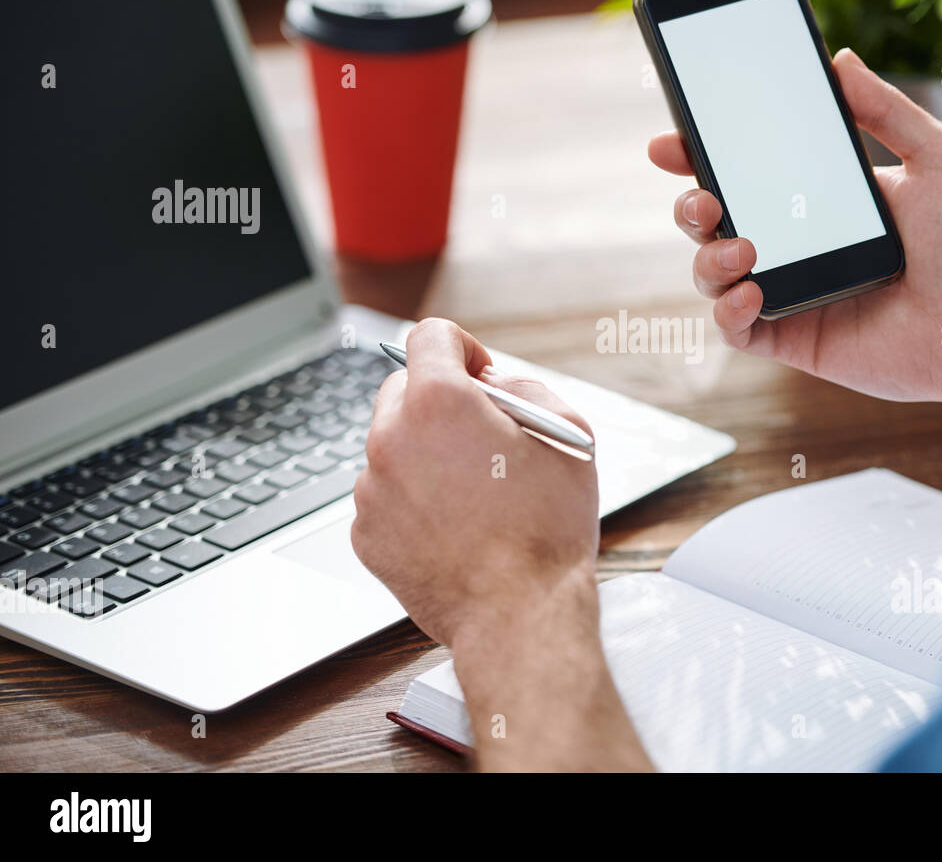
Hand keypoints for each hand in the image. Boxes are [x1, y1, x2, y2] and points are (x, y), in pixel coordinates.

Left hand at [350, 318, 599, 649]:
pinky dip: (413, 500)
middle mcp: (391, 437)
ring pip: (392, 445)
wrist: (519, 615)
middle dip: (440, 401)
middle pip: (403, 388)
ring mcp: (371, 488)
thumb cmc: (548, 528)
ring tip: (474, 493)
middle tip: (481, 436)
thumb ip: (526, 388)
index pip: (430, 336)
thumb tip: (494, 383)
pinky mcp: (366, 532)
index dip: (463, 349)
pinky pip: (385, 496)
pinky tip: (454, 526)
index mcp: (439, 401)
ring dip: (425, 453)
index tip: (481, 376)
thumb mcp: (565, 435)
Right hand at [648, 48, 941, 405]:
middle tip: (703, 199)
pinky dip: (728, 311)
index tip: (671, 141)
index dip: (698, 157)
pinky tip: (752, 293)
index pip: (744, 172)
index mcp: (817, 200)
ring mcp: (790, 292)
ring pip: (712, 274)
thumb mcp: (936, 158)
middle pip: (712, 222)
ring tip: (743, 249)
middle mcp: (795, 245)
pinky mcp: (793, 338)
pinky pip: (735, 328)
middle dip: (688, 207)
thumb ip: (886, 110)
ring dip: (708, 258)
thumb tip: (840, 60)